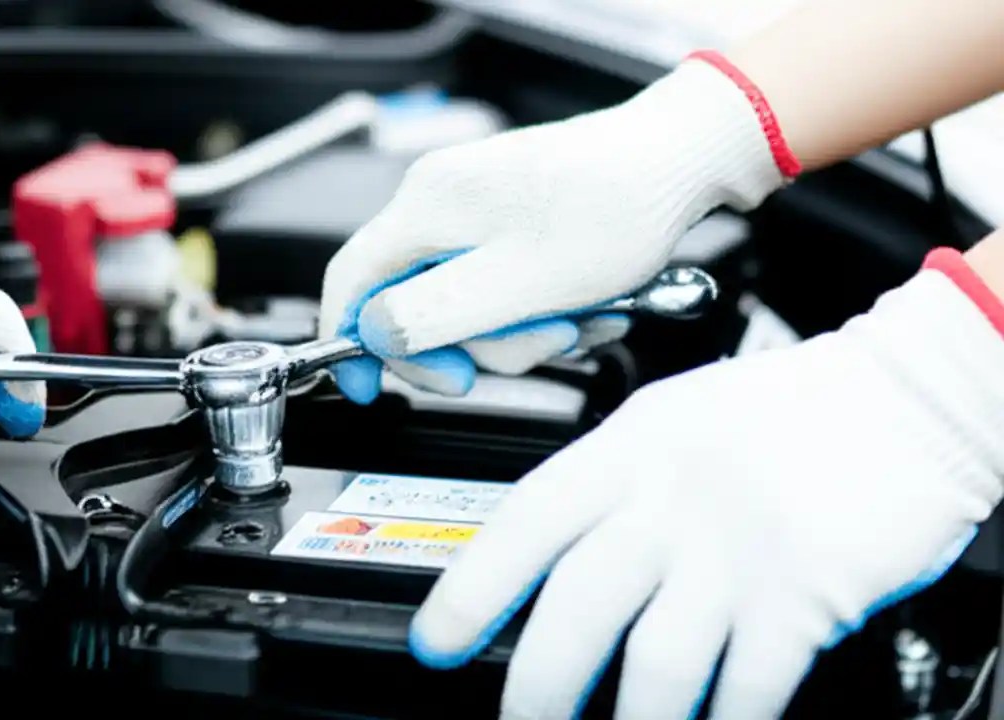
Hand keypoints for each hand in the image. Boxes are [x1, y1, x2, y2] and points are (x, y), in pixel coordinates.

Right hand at [318, 58, 784, 403]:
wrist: (682, 161)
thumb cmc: (617, 206)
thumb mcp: (522, 281)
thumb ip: (438, 312)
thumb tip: (375, 333)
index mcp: (428, 206)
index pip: (351, 278)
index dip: (354, 341)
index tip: (370, 386)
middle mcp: (442, 199)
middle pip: (412, 300)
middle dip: (470, 343)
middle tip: (523, 354)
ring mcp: (478, 208)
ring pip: (463, 300)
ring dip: (518, 330)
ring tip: (575, 322)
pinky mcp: (513, 220)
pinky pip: (500, 284)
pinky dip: (538, 309)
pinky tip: (582, 306)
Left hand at [409, 259, 1003, 718]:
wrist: (908, 398)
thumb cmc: (792, 407)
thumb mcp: (674, 417)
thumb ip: (610, 477)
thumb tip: (543, 539)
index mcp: (630, 449)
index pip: (526, 521)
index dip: (471, 589)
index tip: (435, 641)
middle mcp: (673, 499)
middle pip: (579, 606)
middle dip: (537, 685)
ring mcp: (738, 550)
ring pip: (656, 664)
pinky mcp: (805, 596)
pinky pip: (747, 687)